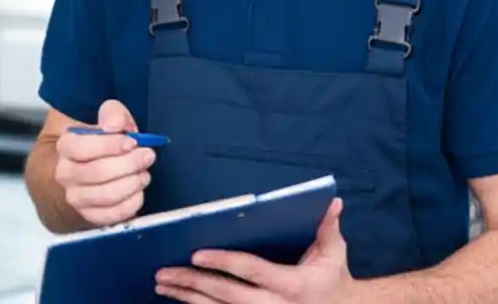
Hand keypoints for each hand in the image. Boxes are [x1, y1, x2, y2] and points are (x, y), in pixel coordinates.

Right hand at [55, 99, 154, 226]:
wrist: (87, 170)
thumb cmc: (101, 143)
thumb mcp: (107, 120)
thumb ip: (113, 114)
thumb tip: (115, 125)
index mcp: (65, 146)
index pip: (82, 147)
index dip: (110, 145)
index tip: (132, 142)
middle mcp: (65, 174)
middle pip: (97, 172)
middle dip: (129, 164)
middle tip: (147, 156)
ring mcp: (75, 198)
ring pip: (107, 195)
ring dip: (132, 183)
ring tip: (143, 174)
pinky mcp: (89, 216)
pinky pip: (113, 215)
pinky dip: (131, 203)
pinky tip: (138, 191)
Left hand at [155, 198, 355, 302]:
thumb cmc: (333, 281)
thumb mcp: (335, 254)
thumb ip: (328, 228)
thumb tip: (332, 202)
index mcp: (292, 285)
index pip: (251, 271)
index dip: (223, 262)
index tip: (196, 254)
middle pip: (227, 295)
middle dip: (193, 283)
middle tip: (163, 273)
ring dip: (188, 298)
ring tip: (162, 285)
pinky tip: (179, 299)